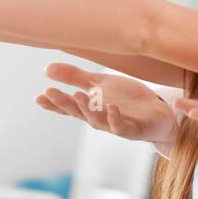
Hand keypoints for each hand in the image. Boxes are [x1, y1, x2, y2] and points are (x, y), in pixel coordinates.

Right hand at [36, 62, 178, 144]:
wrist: (159, 112)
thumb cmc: (127, 100)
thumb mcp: (100, 84)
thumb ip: (76, 77)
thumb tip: (47, 69)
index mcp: (90, 107)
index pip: (68, 106)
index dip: (53, 103)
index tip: (38, 97)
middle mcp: (99, 118)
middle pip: (78, 112)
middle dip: (64, 103)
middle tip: (49, 93)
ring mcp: (115, 125)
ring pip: (97, 120)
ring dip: (87, 109)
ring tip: (78, 95)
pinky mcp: (133, 129)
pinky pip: (122, 126)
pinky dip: (115, 118)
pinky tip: (110, 107)